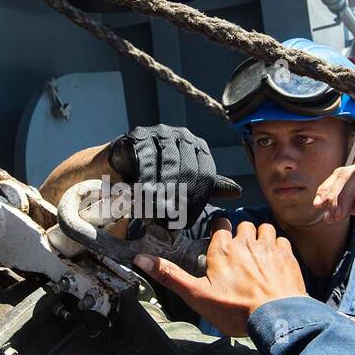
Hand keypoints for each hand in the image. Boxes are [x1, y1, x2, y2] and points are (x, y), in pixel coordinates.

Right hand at [109, 125, 241, 227]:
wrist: (118, 165)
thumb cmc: (153, 176)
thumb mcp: (183, 182)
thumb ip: (206, 185)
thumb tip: (237, 191)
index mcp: (197, 146)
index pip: (205, 174)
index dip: (196, 200)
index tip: (186, 221)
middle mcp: (182, 136)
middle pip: (188, 171)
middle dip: (179, 200)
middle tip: (170, 222)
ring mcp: (161, 132)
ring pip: (170, 167)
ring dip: (163, 194)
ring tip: (157, 213)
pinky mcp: (140, 134)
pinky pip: (147, 160)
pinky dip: (145, 182)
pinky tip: (143, 198)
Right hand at [133, 219, 305, 336]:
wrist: (277, 317)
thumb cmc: (235, 309)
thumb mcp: (196, 295)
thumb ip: (170, 275)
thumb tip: (141, 258)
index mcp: (222, 249)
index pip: (219, 225)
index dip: (219, 233)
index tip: (218, 243)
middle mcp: (245, 242)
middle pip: (242, 226)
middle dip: (240, 236)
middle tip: (238, 254)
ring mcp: (268, 247)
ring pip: (263, 228)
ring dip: (260, 237)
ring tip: (257, 255)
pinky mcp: (287, 255)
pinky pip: (282, 240)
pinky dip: (278, 247)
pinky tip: (274, 261)